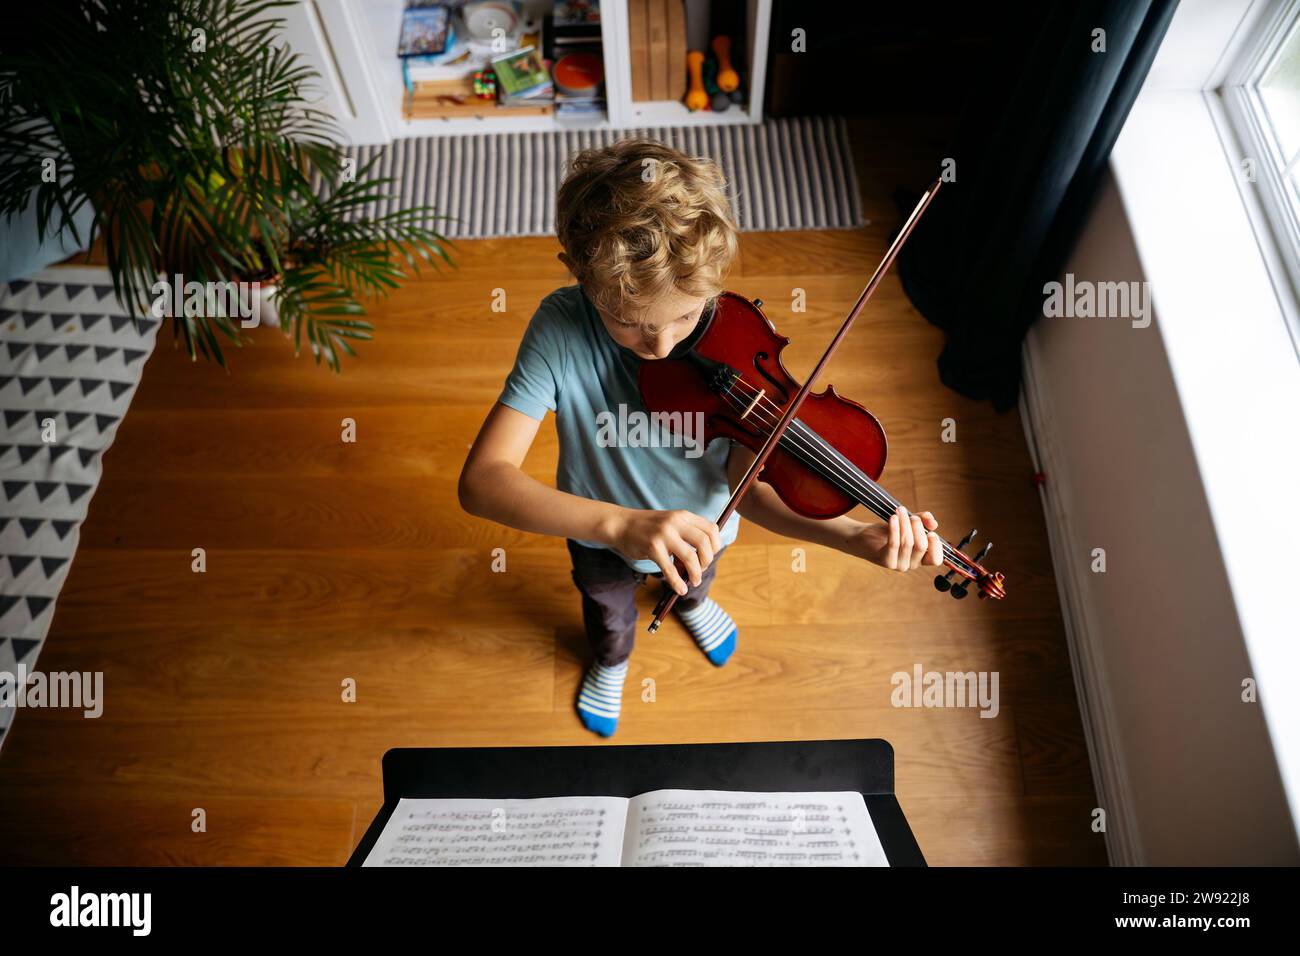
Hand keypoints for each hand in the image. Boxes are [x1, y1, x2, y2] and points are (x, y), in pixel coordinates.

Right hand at [606, 508, 721, 594]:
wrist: (621, 524)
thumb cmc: (648, 528)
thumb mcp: (670, 523)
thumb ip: (687, 535)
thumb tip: (703, 560)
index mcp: (683, 515)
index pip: (712, 529)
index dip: (716, 546)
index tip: (710, 557)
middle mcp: (676, 522)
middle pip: (704, 543)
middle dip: (707, 561)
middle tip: (701, 571)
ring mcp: (664, 535)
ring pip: (690, 557)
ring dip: (696, 574)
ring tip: (693, 581)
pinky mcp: (652, 548)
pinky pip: (670, 569)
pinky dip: (677, 582)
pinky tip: (680, 589)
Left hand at [845, 505, 941, 571]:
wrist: (862, 538)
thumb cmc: (887, 531)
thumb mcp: (908, 524)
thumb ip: (923, 521)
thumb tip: (934, 523)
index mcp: (920, 559)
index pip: (936, 559)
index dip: (936, 545)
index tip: (929, 531)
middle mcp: (911, 565)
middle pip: (922, 546)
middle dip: (917, 526)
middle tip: (910, 515)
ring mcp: (899, 565)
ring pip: (908, 543)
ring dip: (905, 523)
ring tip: (899, 511)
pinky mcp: (886, 562)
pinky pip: (894, 544)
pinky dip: (895, 529)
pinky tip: (893, 517)